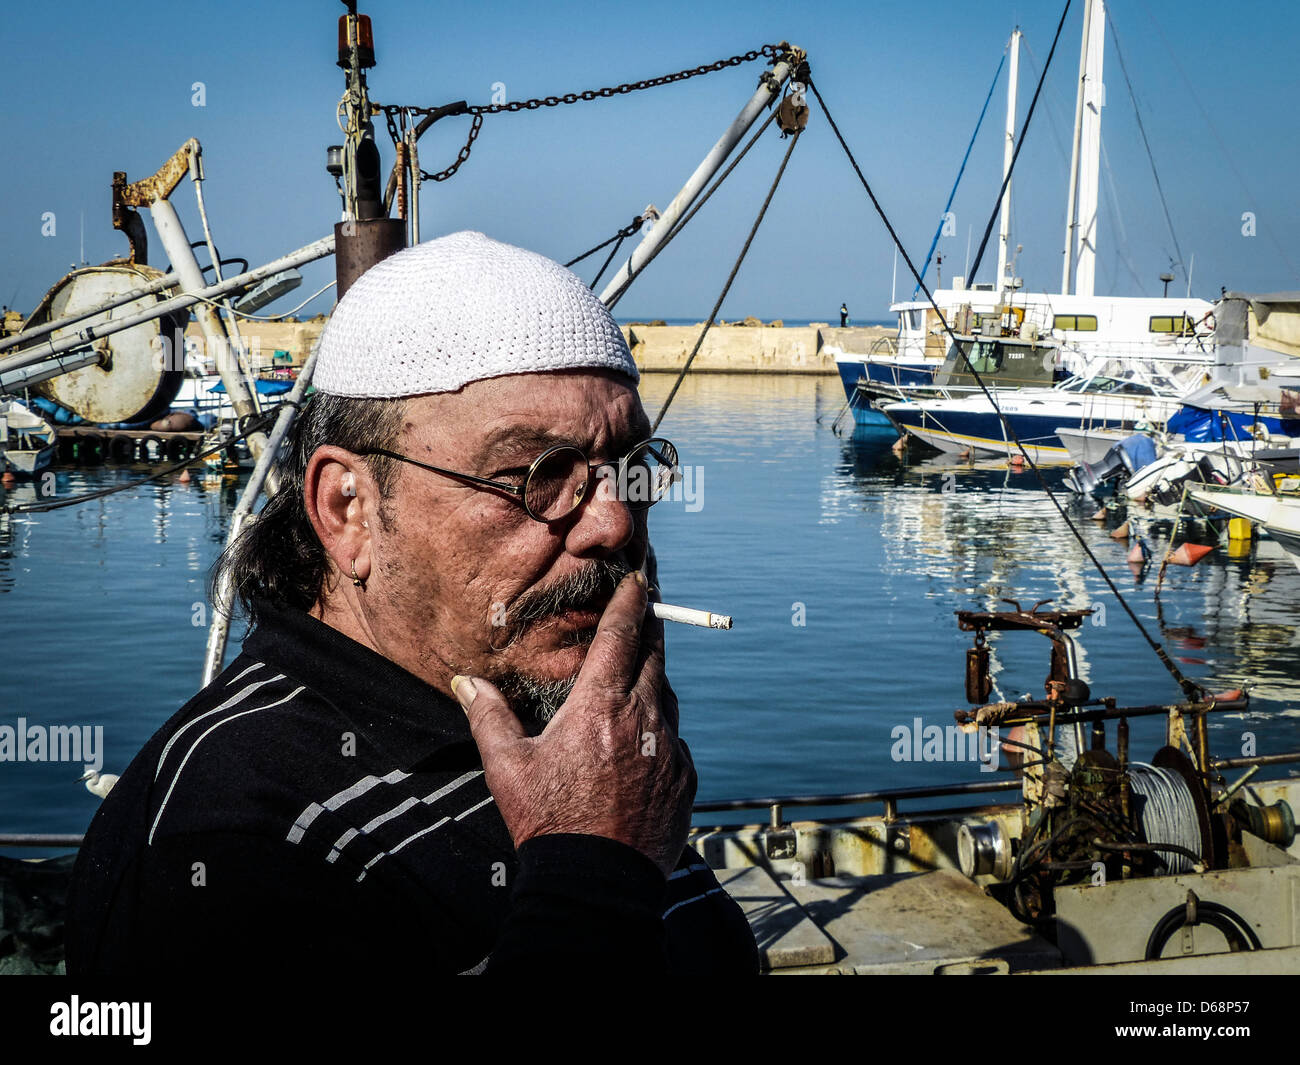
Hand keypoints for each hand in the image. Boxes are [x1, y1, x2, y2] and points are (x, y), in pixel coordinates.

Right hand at [453, 572, 694, 876]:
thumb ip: (489, 716)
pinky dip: (659, 730)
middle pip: (653, 658)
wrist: (596, 884)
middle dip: (648, 632)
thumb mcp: (508, 767)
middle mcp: (641, 718)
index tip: (640, 581)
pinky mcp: (685, 779)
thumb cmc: (548, 822)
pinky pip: (674, 741)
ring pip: (665, 698)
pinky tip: (642, 742)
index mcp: (599, 706)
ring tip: (637, 677)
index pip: (620, 637)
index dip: (631, 603)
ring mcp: (669, 750)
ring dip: (652, 681)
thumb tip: (467, 681)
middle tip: (647, 612)